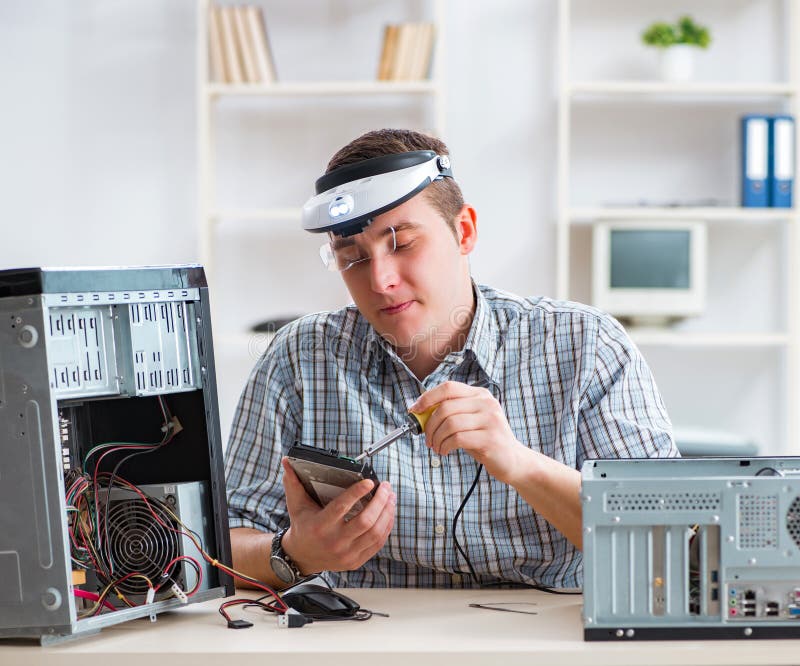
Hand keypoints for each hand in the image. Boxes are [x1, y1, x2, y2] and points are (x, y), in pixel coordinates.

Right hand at [279, 458, 395, 574]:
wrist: (302, 556)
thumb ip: (293, 483)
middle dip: (380, 502)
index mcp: (320, 526)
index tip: (369, 482)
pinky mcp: (356, 561)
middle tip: (386, 487)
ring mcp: (347, 554)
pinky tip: (389, 513)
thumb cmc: (302, 525)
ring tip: (390, 497)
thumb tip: (288, 461)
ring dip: (387, 512)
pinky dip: (387, 526)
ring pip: (375, 533)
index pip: (341, 508)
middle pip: (365, 521)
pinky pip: (378, 543)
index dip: (357, 493)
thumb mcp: (296, 504)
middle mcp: (334, 542)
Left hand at [410, 380, 526, 485]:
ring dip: (436, 438)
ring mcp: (491, 420)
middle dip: (429, 424)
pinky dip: (445, 446)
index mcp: (480, 394)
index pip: (448, 387)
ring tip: (436, 447)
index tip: (415, 410)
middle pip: (446, 407)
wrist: (513, 461)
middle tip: (426, 438)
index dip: (428, 398)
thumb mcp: (469, 421)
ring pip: (450, 423)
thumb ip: (450, 413)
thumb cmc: (485, 440)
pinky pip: (457, 438)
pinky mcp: (490, 438)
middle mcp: (487, 403)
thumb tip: (420, 412)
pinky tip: (445, 451)